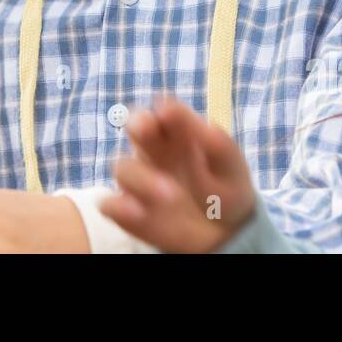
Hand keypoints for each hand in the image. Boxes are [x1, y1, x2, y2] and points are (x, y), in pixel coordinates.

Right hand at [100, 97, 256, 252]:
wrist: (224, 231)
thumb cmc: (226, 188)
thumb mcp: (230, 168)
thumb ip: (219, 147)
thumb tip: (208, 128)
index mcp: (178, 132)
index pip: (165, 111)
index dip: (165, 110)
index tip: (170, 113)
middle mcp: (153, 150)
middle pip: (134, 125)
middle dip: (137, 123)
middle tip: (146, 129)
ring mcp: (138, 179)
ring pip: (122, 167)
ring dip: (142, 178)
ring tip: (172, 195)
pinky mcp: (128, 210)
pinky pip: (111, 204)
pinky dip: (119, 207)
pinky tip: (139, 213)